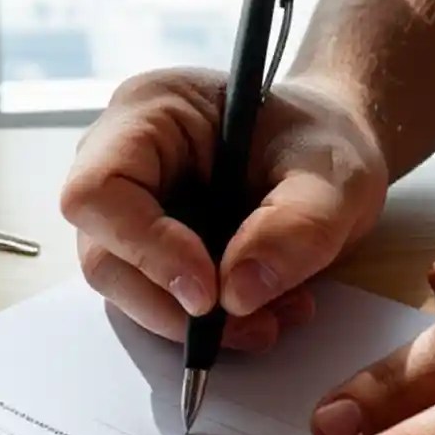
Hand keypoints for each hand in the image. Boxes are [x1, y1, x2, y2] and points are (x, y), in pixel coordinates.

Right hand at [60, 68, 385, 352]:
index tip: (208, 292)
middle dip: (172, 304)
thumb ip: (295, 228)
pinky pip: (156, 300)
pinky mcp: (148, 249)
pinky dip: (206, 322)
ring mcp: (129, 208)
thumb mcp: (333, 177)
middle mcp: (120, 159)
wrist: (334, 153)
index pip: (100, 190)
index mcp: (149, 111)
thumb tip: (237, 294)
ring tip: (269, 319)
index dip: (144, 248)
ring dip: (193, 322)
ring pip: (127, 288)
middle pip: (103, 252)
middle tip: (249, 323)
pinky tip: (260, 312)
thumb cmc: (323, 142)